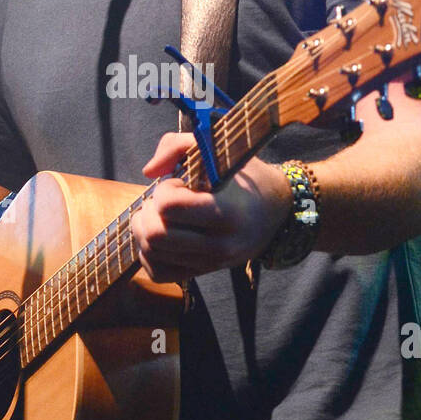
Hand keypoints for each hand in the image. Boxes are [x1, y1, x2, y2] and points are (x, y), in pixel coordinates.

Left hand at [130, 133, 292, 283]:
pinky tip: (162, 234)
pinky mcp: (200, 273)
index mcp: (225, 212)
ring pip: (151, 253)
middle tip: (164, 200)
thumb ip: (177, 146)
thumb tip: (149, 172)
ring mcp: (210, 264)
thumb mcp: (218, 150)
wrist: (275, 211)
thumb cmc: (244, 177)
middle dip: (149, 212)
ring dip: (145, 229)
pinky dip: (148, 253)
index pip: (169, 207)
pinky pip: (157, 273)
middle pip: (155, 235)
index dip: (165, 189)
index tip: (180, 182)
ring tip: (162, 215)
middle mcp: (219, 245)